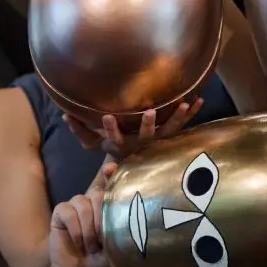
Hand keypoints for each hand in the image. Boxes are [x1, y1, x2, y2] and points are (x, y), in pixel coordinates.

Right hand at [47, 161, 116, 266]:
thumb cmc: (105, 255)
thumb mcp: (119, 237)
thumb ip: (123, 219)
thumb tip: (129, 206)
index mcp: (109, 202)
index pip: (110, 178)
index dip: (110, 171)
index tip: (110, 169)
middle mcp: (93, 198)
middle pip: (100, 194)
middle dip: (103, 218)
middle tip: (103, 239)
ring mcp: (76, 203)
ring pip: (84, 204)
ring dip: (89, 229)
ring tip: (91, 246)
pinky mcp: (61, 212)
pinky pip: (69, 212)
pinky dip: (76, 229)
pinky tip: (78, 242)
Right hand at [64, 99, 203, 159]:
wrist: (137, 166)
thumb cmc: (115, 149)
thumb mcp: (96, 144)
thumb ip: (82, 131)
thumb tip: (66, 115)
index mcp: (125, 146)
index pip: (115, 137)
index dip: (111, 128)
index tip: (106, 117)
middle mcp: (143, 144)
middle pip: (147, 135)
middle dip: (149, 124)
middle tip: (150, 111)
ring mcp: (159, 140)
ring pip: (170, 130)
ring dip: (178, 117)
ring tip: (185, 104)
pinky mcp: (171, 135)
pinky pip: (184, 125)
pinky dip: (192, 114)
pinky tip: (200, 100)